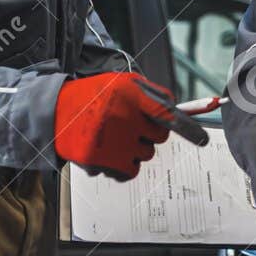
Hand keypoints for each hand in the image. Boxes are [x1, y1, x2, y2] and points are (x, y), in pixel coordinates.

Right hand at [54, 72, 180, 180]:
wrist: (54, 111)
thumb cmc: (92, 97)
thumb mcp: (121, 84)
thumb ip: (150, 96)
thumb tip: (177, 112)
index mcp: (129, 92)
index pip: (165, 112)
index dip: (187, 127)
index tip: (201, 139)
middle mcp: (122, 115)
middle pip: (159, 137)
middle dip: (151, 133)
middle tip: (131, 127)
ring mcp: (111, 140)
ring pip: (146, 154)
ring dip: (136, 149)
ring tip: (115, 137)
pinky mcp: (100, 159)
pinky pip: (130, 171)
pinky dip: (125, 166)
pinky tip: (112, 154)